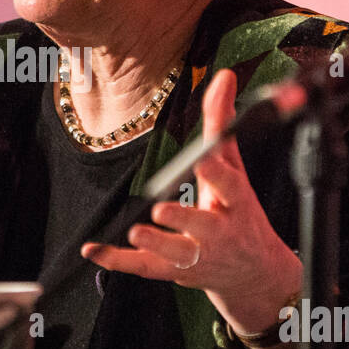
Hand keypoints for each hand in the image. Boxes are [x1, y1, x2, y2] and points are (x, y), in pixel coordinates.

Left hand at [80, 68, 301, 333]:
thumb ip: (222, 122)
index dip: (218, 174)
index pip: (230, 186)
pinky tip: (95, 252)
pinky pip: (146, 268)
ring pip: (176, 253)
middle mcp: (219, 231)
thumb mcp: (235, 166)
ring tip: (136, 230)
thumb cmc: (239, 209)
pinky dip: (119, 261)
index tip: (205, 159)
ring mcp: (197, 255)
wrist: (253, 272)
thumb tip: (224, 76)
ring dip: (155, 243)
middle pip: (203, 225)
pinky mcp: (176, 273)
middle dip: (184, 219)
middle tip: (162, 208)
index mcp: (236, 201)